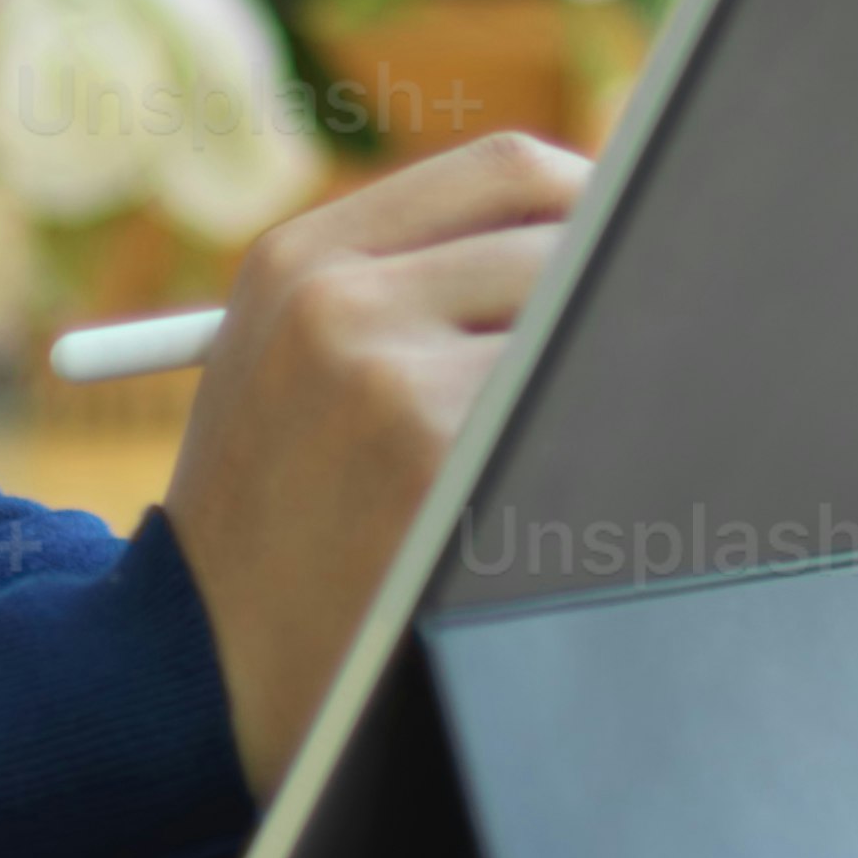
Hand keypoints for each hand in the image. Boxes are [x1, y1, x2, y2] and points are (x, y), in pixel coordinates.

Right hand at [168, 134, 584, 786]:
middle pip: (566, 242)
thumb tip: (602, 235)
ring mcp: (386, 383)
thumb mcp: (286, 370)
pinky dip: (613, 448)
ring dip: (626, 374)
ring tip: (642, 425)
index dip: (595, 203)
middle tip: (668, 350)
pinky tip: (604, 493)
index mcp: (300, 262)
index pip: (507, 171)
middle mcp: (338, 302)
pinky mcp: (435, 467)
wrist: (189, 686)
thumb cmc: (268, 530)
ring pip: (585, 330)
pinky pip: (579, 423)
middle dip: (625, 296)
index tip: (639, 249)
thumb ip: (408, 289)